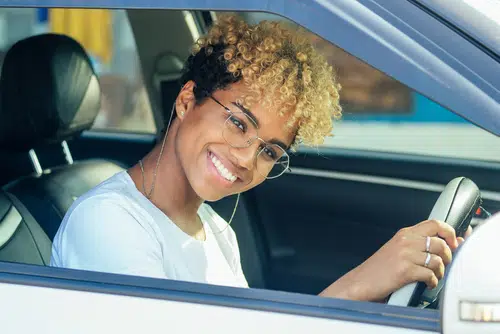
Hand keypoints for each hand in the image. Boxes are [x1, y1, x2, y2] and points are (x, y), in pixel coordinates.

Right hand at [320, 219, 468, 301]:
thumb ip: (418, 244)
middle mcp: (406, 241)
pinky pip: (431, 274)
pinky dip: (433, 282)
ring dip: (441, 271)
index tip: (454, 243)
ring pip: (439, 259)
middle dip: (449, 254)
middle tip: (445, 263)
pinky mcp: (405, 270)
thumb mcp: (397, 249)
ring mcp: (405, 255)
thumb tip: (448, 244)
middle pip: (441, 241)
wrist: (361, 282)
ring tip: (434, 276)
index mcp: (404, 233)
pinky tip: (427, 284)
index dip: (450, 232)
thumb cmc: (379, 269)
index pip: (435, 223)